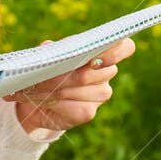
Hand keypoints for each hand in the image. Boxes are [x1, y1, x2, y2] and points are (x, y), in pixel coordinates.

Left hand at [5, 37, 137, 133]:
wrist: (36, 98)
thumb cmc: (47, 70)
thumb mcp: (47, 55)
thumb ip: (50, 49)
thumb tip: (48, 47)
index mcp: (102, 52)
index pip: (124, 48)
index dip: (115, 53)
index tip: (94, 59)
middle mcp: (106, 73)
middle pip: (95, 73)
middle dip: (66, 74)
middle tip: (43, 76)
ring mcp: (100, 94)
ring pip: (84, 90)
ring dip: (57, 89)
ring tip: (37, 88)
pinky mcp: (88, 112)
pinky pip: (78, 107)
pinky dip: (58, 104)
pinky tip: (47, 101)